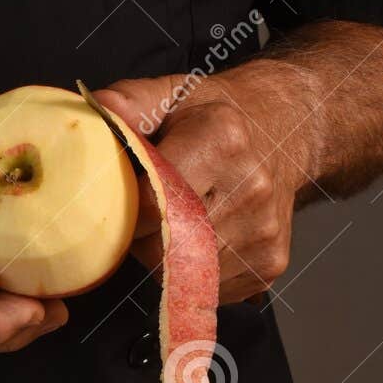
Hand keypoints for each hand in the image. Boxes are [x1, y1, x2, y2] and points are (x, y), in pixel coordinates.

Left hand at [93, 61, 320, 303]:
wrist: (287, 131)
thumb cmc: (217, 116)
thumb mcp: (173, 93)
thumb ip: (130, 102)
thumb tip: (95, 112)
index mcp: (222, 141)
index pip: (152, 204)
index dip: (126, 209)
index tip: (122, 200)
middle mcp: (251, 188)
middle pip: (165, 246)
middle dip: (143, 237)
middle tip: (147, 212)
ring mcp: (263, 231)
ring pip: (183, 272)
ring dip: (166, 257)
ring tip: (178, 221)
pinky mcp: (268, 264)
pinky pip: (208, 288)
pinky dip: (193, 272)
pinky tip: (203, 238)